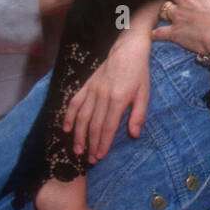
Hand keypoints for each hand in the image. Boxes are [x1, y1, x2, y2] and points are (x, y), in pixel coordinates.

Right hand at [64, 28, 152, 162]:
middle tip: (90, 160)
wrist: (127, 50)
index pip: (108, 127)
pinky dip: (68, 116)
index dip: (103, 143)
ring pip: (81, 116)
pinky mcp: (86, 85)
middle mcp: (102, 95)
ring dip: (78, 135)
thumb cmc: (139, 73)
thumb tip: (134, 135)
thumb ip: (138, 115)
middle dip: (91, 144)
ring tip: (77, 150)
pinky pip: (74, 102)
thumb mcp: (144, 94)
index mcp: (118, 99)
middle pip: (94, 125)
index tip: (100, 156)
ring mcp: (92, 90)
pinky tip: (65, 129)